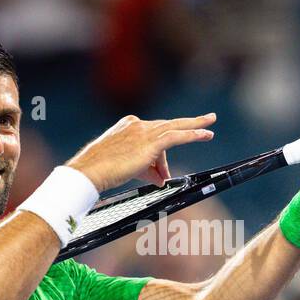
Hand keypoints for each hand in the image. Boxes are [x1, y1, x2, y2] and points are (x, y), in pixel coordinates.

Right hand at [67, 112, 216, 191]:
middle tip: (207, 119)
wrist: (90, 170)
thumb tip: (160, 179)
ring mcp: (143, 131)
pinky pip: (177, 135)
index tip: (159, 173)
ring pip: (175, 127)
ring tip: (209, 131)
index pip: (153, 136)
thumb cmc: (101, 170)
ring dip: (195, 128)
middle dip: (188, 124)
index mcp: (128, 126)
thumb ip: (146, 170)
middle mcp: (137, 125)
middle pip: (167, 127)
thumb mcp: (127, 168)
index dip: (160, 158)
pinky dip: (193, 134)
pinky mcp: (150, 142)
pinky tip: (205, 134)